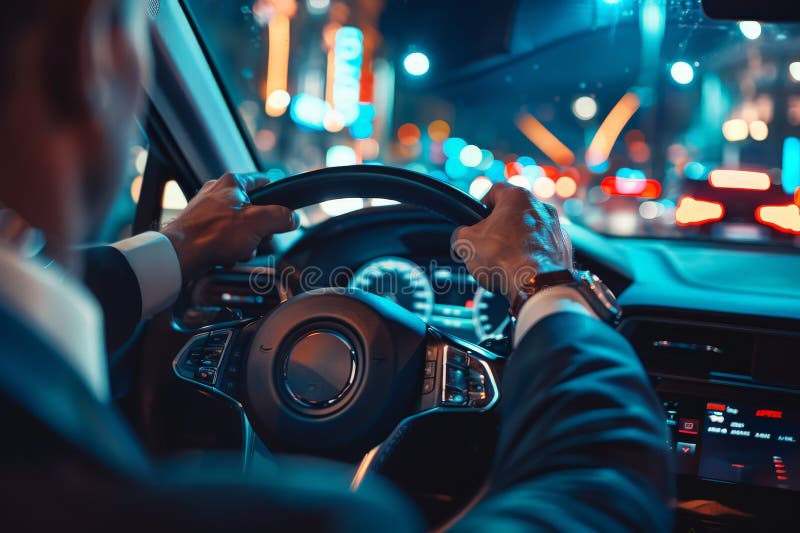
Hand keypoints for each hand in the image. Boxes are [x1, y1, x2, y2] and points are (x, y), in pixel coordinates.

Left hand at [162, 173, 296, 280]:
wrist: (181, 254)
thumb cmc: (213, 233)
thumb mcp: (258, 222)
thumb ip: (281, 217)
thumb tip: (293, 218)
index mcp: (231, 183)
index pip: (261, 180)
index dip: (275, 192)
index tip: (282, 200)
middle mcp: (217, 193)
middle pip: (252, 209)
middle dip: (259, 228)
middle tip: (259, 237)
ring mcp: (207, 212)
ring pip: (239, 227)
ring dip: (244, 243)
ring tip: (238, 250)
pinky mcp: (200, 229)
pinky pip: (224, 239)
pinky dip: (229, 249)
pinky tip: (226, 256)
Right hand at [451, 182, 571, 302]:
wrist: (536, 285)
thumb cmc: (503, 259)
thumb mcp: (465, 243)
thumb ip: (462, 233)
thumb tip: (463, 237)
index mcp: (516, 197)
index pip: (494, 190)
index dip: (481, 205)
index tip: (476, 220)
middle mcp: (540, 206)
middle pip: (513, 212)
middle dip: (500, 227)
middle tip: (487, 244)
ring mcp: (556, 227)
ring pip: (529, 230)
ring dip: (517, 241)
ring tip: (504, 261)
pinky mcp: (564, 247)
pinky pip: (543, 247)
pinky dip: (532, 255)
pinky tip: (521, 269)